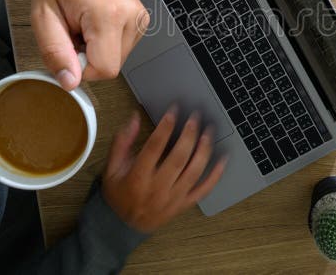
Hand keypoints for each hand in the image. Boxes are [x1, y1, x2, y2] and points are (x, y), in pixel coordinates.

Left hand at [31, 0, 148, 89]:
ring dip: (97, 51)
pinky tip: (95, 25)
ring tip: (84, 26)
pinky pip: (124, 48)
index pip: (104, 69)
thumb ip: (55, 51)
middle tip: (73, 33)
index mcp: (108, 14)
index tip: (67, 49)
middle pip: (112, 66)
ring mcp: (140, 17)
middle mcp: (132, 16)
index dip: (81, 70)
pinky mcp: (142, 19)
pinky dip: (106, 43)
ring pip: (118, 59)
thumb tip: (70, 83)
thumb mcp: (43, 16)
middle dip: (88, 59)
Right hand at [102, 109, 226, 232]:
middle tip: (196, 116)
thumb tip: (135, 118)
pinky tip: (223, 158)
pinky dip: (215, 174)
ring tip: (209, 130)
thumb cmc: (118, 193)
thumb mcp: (111, 167)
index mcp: (137, 177)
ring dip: (204, 149)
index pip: (155, 146)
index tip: (174, 110)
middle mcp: (157, 188)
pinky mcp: (183, 204)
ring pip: (194, 171)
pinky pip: (203, 189)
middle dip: (189, 133)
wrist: (124, 225)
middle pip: (178, 157)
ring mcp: (172, 198)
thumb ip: (122, 142)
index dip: (166, 125)